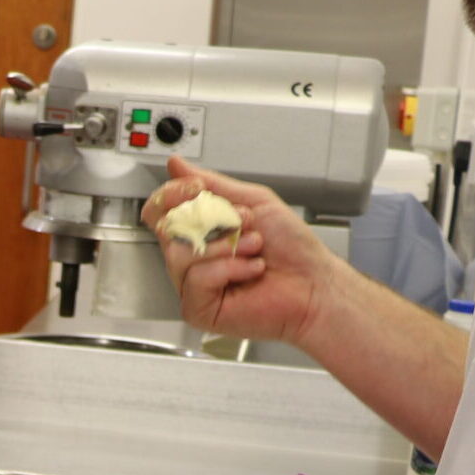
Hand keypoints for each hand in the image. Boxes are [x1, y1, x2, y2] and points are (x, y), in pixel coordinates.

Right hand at [141, 156, 341, 343]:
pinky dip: (229, 269)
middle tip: (245, 222)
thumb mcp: (253, 202)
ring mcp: (193, 286)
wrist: (314, 284)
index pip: (160, 211)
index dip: (170, 195)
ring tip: (253, 248)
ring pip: (179, 255)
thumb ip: (212, 184)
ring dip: (225, 246)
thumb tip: (176, 165)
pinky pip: (196, 280)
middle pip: (166, 231)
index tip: (196, 188)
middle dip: (212, 220)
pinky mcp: (199, 309)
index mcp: (200, 234)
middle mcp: (193, 259)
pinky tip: (251, 271)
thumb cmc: (292, 249)